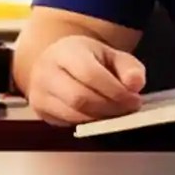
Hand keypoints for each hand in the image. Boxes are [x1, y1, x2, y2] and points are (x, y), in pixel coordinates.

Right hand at [27, 35, 145, 126]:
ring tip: (117, 113)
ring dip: (100, 118)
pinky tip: (100, 117)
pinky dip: (88, 124)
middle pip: (79, 98)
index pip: (90, 74)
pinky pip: (67, 123)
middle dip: (109, 108)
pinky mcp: (40, 110)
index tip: (134, 100)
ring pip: (73, 114)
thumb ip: (129, 68)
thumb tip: (135, 85)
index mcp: (67, 51)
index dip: (115, 91)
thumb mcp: (112, 55)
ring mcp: (39, 92)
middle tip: (128, 110)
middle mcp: (47, 71)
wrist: (57, 61)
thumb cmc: (88, 58)